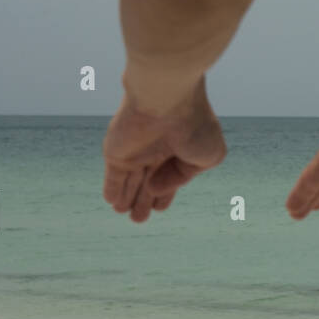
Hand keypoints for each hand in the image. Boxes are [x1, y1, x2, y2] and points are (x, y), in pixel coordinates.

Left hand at [102, 79, 225, 221]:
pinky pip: (113, 175)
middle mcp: (157, 149)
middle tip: (138, 219)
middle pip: (148, 181)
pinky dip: (112, 188)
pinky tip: (111, 201)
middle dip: (144, 200)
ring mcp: (136, 151)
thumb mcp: (208, 157)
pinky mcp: (117, 153)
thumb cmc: (193, 124)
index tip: (159, 207)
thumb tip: (155, 189)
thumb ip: (184, 177)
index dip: (166, 192)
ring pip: (130, 181)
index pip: (171, 175)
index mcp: (180, 147)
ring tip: (124, 214)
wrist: (166, 100)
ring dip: (128, 198)